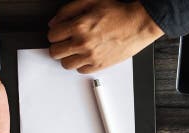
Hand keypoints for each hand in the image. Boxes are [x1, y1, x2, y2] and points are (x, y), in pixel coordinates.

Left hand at [47, 0, 163, 73]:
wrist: (137, 24)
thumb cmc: (117, 13)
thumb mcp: (90, 1)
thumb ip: (68, 10)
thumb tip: (54, 22)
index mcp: (79, 26)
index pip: (52, 36)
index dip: (55, 33)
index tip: (60, 32)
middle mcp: (83, 43)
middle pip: (55, 53)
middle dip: (58, 45)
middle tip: (65, 41)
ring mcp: (91, 57)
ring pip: (65, 64)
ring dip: (68, 56)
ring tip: (75, 49)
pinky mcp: (99, 65)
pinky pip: (81, 70)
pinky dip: (81, 64)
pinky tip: (86, 54)